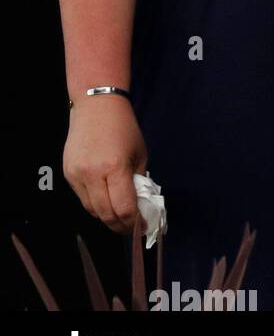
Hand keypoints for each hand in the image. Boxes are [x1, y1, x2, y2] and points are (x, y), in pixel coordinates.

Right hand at [63, 95, 146, 233]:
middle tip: (132, 228)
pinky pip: (82, 198)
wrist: (95, 107)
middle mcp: (93, 175)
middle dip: (120, 226)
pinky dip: (95, 204)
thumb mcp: (140, 153)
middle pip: (105, 214)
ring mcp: (77, 176)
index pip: (124, 207)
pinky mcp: (68, 175)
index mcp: (115, 167)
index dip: (134, 222)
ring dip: (106, 217)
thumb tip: (139, 204)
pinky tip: (105, 202)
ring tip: (120, 218)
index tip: (143, 227)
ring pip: (92, 210)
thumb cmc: (124, 128)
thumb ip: (138, 179)